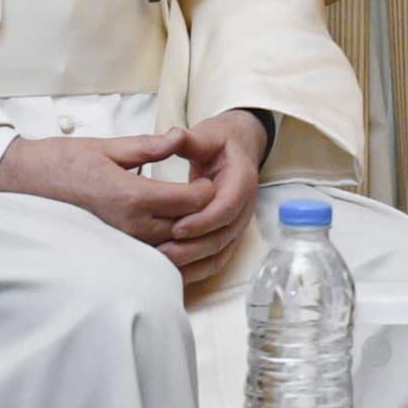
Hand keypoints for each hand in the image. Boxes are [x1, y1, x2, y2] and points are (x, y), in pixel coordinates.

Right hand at [0, 129, 210, 244]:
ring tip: (196, 212)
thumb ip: (149, 146)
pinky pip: (154, 255)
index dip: (208, 190)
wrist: (24, 184)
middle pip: (188, 226)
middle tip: (211, 194)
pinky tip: (174, 232)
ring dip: (189, 231)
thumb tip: (180, 136)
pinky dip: (171, 246)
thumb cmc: (63, 162)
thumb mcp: (109, 147)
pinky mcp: (114, 251)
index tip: (210, 178)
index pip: (191, 201)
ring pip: (174, 246)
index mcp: (132, 196)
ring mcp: (122, 243)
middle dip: (205, 211)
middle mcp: (130, 226)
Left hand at [161, 109, 270, 287]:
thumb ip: (190, 139)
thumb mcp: (207, 134)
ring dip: (193, 262)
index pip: (227, 206)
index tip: (177, 227)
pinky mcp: (229, 234)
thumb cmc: (220, 142)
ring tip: (163, 263)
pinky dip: (198, 269)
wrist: (238, 149)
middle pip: (223, 235)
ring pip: (220, 251)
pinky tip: (174, 273)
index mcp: (242, 179)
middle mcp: (245, 206)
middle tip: (162, 253)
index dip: (204, 220)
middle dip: (193, 248)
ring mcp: (239, 223)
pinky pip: (217, 259)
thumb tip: (174, 136)